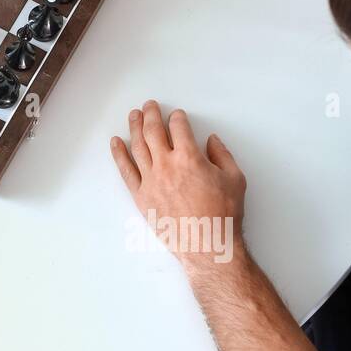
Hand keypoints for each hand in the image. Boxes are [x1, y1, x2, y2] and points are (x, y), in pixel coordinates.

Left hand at [110, 100, 245, 268]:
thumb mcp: (235, 179)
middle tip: (149, 105)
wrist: (207, 245)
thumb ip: (223, 155)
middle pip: (154, 131)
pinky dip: (118, 154)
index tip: (177, 115)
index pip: (179, 128)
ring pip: (138, 146)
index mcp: (190, 157)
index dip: (177, 118)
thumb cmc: (224, 214)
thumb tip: (211, 141)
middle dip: (151, 114)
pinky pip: (125, 170)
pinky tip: (115, 142)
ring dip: (135, 127)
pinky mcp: (141, 195)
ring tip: (134, 115)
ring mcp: (150, 180)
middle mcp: (167, 165)